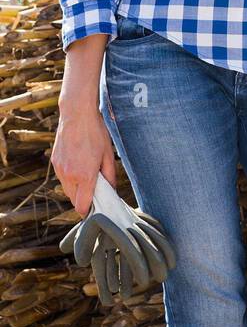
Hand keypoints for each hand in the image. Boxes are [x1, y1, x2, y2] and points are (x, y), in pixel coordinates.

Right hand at [53, 85, 117, 218]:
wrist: (76, 115)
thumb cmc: (95, 134)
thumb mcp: (108, 155)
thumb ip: (110, 177)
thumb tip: (111, 191)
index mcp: (85, 176)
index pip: (82, 206)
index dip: (88, 211)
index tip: (95, 210)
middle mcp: (70, 176)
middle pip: (74, 200)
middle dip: (83, 199)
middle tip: (95, 191)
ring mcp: (60, 169)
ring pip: (67, 189)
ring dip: (76, 189)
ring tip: (86, 176)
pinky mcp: (55, 163)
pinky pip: (62, 178)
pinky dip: (69, 178)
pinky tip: (78, 166)